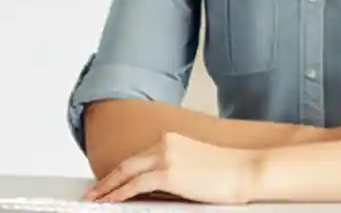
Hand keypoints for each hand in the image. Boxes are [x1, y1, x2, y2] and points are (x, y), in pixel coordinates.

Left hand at [82, 131, 258, 203]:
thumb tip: (159, 186)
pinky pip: (135, 185)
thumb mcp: (197, 166)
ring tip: (94, 199)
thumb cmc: (230, 172)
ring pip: (126, 173)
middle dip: (106, 179)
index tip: (107, 182)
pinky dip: (120, 193)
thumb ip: (175, 170)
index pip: (138, 157)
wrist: (248, 169)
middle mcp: (165, 144)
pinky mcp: (169, 172)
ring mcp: (166, 157)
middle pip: (126, 163)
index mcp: (171, 140)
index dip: (120, 171)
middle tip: (91, 192)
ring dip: (107, 187)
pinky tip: (110, 202)